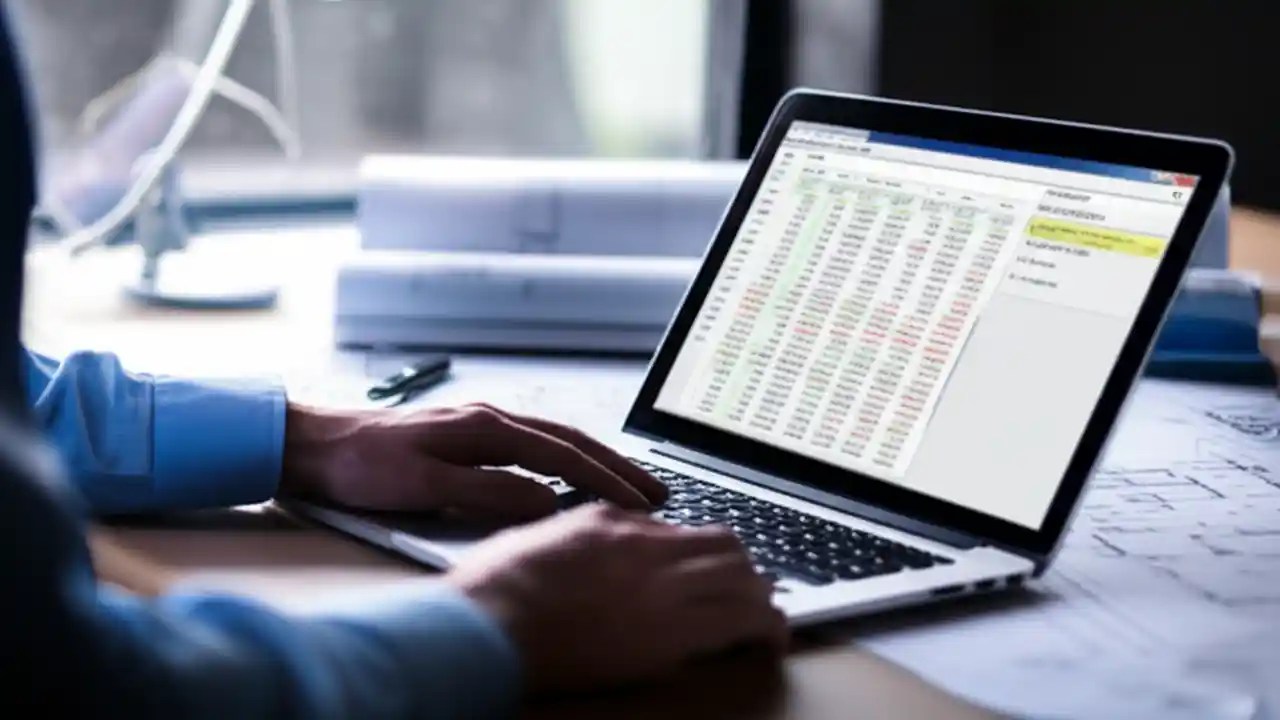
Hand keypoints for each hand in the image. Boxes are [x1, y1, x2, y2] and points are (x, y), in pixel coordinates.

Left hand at [280, 401, 665, 518]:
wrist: (311, 443)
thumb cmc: (359, 466)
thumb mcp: (423, 484)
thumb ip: (487, 492)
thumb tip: (546, 500)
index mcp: (485, 428)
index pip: (563, 455)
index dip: (606, 480)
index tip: (640, 503)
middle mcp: (489, 420)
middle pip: (569, 440)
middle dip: (616, 466)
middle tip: (656, 492)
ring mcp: (478, 425)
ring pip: (554, 440)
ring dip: (594, 460)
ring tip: (627, 482)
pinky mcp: (464, 437)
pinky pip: (533, 445)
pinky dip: (564, 459)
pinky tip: (567, 474)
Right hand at [445, 503, 787, 693]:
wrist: (484, 626)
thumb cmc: (500, 587)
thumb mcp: (550, 534)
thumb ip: (596, 532)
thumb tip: (630, 537)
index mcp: (617, 526)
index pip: (691, 530)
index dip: (716, 553)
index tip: (720, 571)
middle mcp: (649, 552)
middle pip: (729, 549)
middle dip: (747, 570)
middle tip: (751, 592)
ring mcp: (661, 593)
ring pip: (745, 583)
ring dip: (761, 599)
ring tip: (766, 619)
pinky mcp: (666, 639)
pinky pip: (738, 625)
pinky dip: (762, 631)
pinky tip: (766, 642)